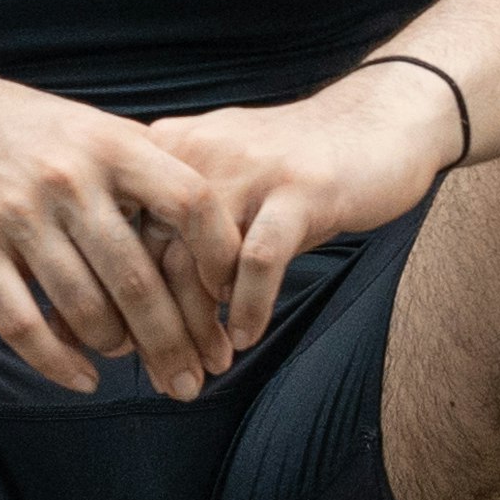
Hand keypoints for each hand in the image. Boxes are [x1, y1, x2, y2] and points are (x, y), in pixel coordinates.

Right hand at [0, 67, 251, 397]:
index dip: (218, 257)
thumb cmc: (26, 133)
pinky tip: (81, 379)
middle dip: (175, 340)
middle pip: (140, 278)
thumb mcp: (91, 129)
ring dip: (116, 346)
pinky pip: (22, 324)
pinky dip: (58, 363)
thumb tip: (213, 240)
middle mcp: (68, 178)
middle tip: (194, 380)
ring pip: (85, 307)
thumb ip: (145, 172)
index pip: (190, 203)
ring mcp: (17, 214)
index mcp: (111, 144)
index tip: (227, 299)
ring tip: (127, 355)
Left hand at [138, 68, 478, 359]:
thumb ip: (175, 229)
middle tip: (171, 379)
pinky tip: (247, 335)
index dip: (122, 303)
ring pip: (201, 263)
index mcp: (167, 150)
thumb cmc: (290, 167)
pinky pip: (258, 259)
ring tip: (209, 367)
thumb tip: (129, 304)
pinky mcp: (297, 188)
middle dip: (160, 329)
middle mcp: (197, 153)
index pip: (125, 237)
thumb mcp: (221, 184)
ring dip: (201, 327)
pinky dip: (248, 305)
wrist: (376, 121)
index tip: (127, 355)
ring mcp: (247, 170)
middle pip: (157, 255)